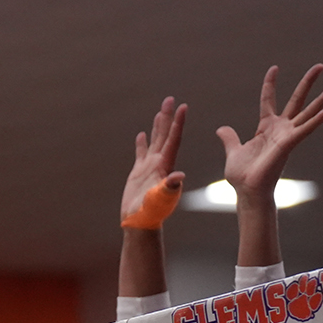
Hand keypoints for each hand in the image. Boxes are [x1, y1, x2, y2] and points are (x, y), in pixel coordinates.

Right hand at [120, 96, 186, 225]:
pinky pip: (141, 153)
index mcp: (166, 165)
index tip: (183, 106)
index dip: (178, 123)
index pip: (174, 139)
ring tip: (160, 111)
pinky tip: (142, 134)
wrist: (141, 222)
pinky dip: (142, 143)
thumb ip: (169, 187)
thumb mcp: (161, 199)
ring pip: (155, 141)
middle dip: (168, 117)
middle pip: (165, 135)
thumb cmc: (152, 213)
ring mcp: (150, 168)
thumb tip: (179, 176)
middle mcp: (160, 163)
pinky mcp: (139, 173)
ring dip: (158, 126)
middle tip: (170, 99)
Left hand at [218, 64, 322, 205]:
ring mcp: (286, 136)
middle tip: (320, 66)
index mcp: (265, 127)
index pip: (268, 100)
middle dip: (308, 83)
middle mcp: (280, 129)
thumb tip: (221, 129)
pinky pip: (305, 130)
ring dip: (322, 100)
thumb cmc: (243, 175)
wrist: (247, 191)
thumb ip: (230, 138)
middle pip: (296, 100)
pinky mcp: (288, 144)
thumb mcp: (234, 151)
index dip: (271, 84)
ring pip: (307, 113)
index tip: (274, 68)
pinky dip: (316, 120)